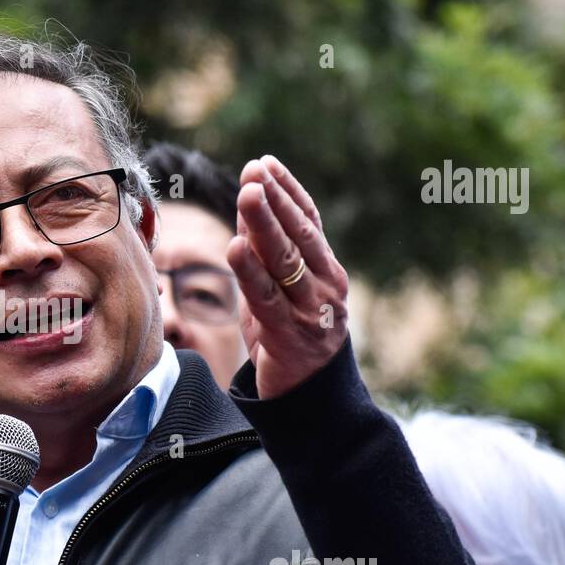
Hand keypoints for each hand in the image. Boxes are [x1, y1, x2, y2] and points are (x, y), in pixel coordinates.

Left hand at [227, 155, 349, 398]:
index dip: (288, 191)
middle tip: (255, 172)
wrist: (310, 400)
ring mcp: (312, 311)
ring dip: (266, 225)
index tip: (264, 163)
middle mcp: (327, 286)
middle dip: (276, 201)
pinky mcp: (291, 336)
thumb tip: (250, 205)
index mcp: (327, 270)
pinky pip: (267, 298)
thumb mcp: (279, 290)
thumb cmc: (290, 338)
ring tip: (247, 194)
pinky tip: (236, 246)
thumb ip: (266, 253)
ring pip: (287, 261)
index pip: (309, 221)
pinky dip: (251, 271)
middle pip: (300, 235)